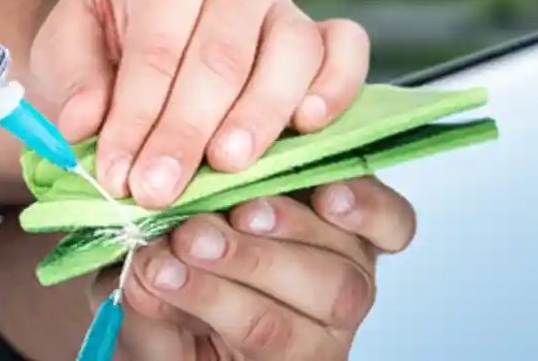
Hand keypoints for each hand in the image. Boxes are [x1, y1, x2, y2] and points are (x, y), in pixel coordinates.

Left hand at [29, 0, 369, 207]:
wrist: (134, 13)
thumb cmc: (101, 32)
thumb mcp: (66, 44)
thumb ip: (74, 80)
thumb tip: (83, 124)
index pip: (156, 47)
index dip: (136, 118)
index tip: (117, 176)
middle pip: (220, 56)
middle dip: (186, 132)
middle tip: (158, 191)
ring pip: (289, 54)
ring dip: (259, 117)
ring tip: (227, 166)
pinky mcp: (318, 30)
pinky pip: (344, 48)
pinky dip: (337, 85)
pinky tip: (308, 126)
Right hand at [88, 177, 415, 359]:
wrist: (190, 248)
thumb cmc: (166, 296)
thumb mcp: (146, 310)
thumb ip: (150, 303)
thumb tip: (147, 272)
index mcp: (282, 356)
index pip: (270, 336)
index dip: (216, 301)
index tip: (162, 273)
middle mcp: (327, 318)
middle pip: (321, 297)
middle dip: (249, 265)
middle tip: (190, 237)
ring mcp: (351, 265)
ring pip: (349, 258)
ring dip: (288, 228)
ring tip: (236, 208)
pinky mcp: (363, 216)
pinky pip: (391, 223)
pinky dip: (365, 207)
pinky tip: (325, 193)